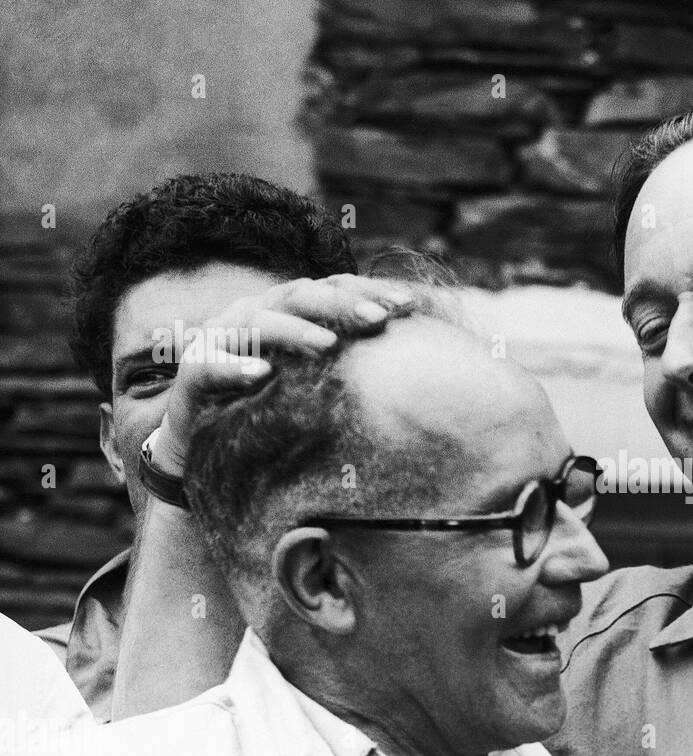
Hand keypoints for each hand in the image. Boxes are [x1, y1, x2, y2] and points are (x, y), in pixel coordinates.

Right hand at [149, 275, 414, 474]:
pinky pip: (208, 366)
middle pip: (299, 296)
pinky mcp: (191, 375)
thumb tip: (415, 358)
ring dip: (295, 331)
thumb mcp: (316, 380)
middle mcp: (252, 314)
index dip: (370, 291)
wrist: (203, 442)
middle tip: (379, 318)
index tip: (410, 305)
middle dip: (341, 304)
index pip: (331, 290)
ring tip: (328, 345)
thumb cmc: (270, 406)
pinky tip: (262, 374)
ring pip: (258, 323)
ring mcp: (219, 340)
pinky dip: (235, 367)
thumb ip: (350, 361)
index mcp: (286, 311)